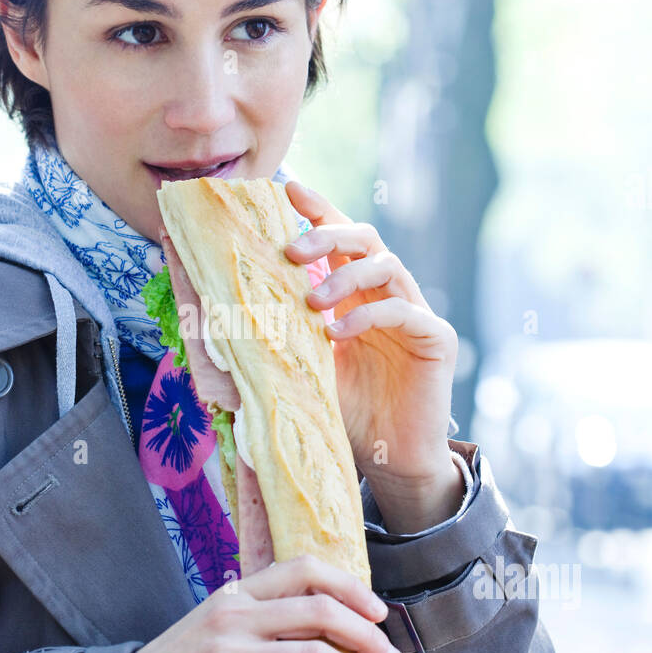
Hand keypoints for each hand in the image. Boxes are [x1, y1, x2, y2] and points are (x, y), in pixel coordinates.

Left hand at [283, 180, 463, 530]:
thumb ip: (276, 338)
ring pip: (385, 266)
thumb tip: (215, 316)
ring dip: (344, 276)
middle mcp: (386, 295)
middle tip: (291, 251)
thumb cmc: (346, 414)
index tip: (286, 190)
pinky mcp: (435, 339)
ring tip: (312, 303)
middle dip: (328, 234)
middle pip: (365, 238)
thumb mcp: (303, 369)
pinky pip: (405, 310)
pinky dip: (369, 316)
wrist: (392, 462)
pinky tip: (339, 334)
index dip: (318, 210)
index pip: (339, 240)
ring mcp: (415, 313)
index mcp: (355, 295)